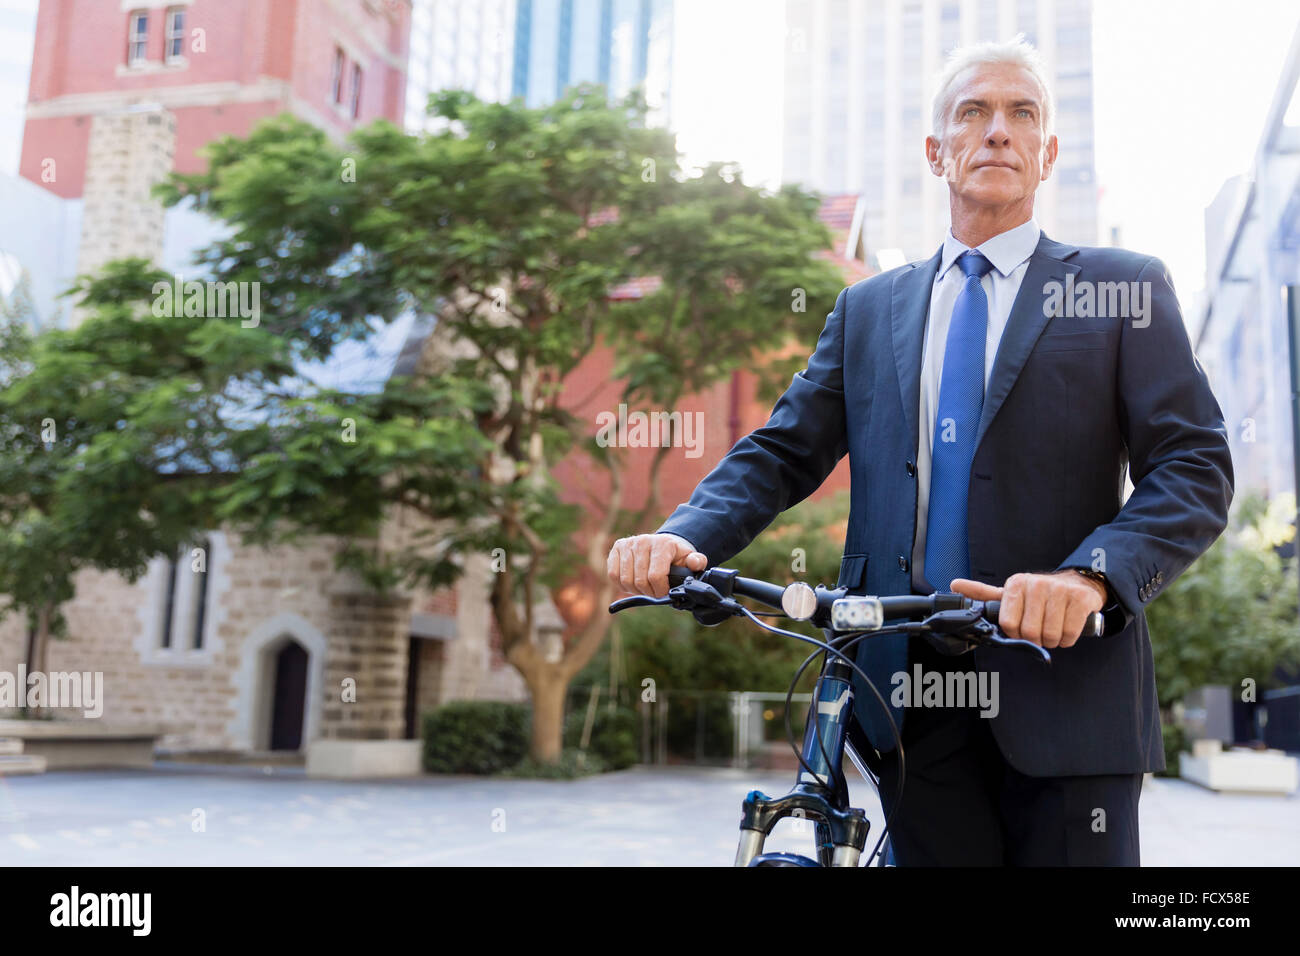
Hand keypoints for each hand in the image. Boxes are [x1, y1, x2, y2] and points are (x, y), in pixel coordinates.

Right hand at [606, 533, 706, 598]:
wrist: (661, 544)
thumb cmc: (675, 556)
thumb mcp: (689, 559)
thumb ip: (697, 562)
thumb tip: (695, 563)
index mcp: (662, 544)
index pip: (655, 576)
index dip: (660, 590)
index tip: (665, 592)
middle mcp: (643, 541)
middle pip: (640, 581)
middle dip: (649, 592)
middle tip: (655, 592)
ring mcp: (628, 543)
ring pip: (625, 580)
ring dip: (635, 590)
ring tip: (645, 588)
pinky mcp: (616, 548)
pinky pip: (613, 575)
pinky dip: (622, 585)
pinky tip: (632, 583)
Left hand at [948, 571, 1106, 647]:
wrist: (1077, 584)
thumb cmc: (1040, 595)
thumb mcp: (1011, 593)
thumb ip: (983, 594)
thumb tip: (954, 586)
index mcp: (1016, 584)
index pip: (1008, 624)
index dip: (1015, 633)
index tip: (1021, 629)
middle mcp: (1036, 584)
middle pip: (1029, 632)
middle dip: (1036, 638)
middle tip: (1040, 630)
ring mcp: (1059, 590)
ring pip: (1050, 635)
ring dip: (1053, 640)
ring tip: (1054, 627)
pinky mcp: (1080, 599)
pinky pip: (1069, 634)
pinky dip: (1068, 639)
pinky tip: (1067, 627)